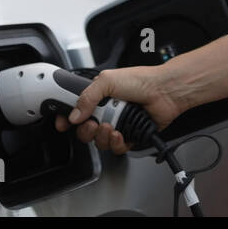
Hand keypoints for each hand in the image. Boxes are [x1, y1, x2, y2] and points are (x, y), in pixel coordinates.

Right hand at [54, 65, 186, 155]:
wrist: (164, 92)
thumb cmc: (141, 81)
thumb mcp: (107, 81)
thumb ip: (87, 97)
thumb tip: (73, 114)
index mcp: (98, 96)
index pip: (76, 110)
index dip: (67, 118)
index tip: (62, 124)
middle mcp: (106, 111)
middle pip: (84, 129)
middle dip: (86, 130)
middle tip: (93, 123)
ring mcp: (117, 124)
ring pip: (99, 141)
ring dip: (102, 136)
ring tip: (111, 127)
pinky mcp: (129, 136)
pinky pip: (115, 148)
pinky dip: (116, 143)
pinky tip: (121, 134)